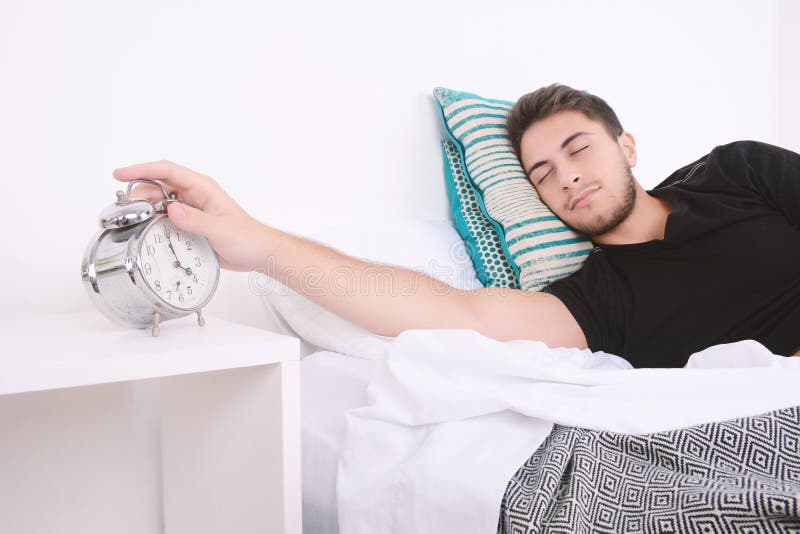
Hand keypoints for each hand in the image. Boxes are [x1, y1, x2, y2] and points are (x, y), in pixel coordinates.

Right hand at [113, 160, 266, 271]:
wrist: (258, 253)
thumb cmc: (248, 237)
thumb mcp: (221, 229)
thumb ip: (196, 220)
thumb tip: (171, 210)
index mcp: (203, 188)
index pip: (167, 171)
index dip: (142, 170)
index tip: (121, 174)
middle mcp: (195, 195)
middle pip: (158, 186)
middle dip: (139, 193)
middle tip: (124, 208)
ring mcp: (191, 209)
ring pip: (160, 203)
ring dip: (146, 209)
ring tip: (133, 220)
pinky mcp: (190, 224)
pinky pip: (166, 219)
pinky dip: (154, 222)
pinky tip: (148, 231)